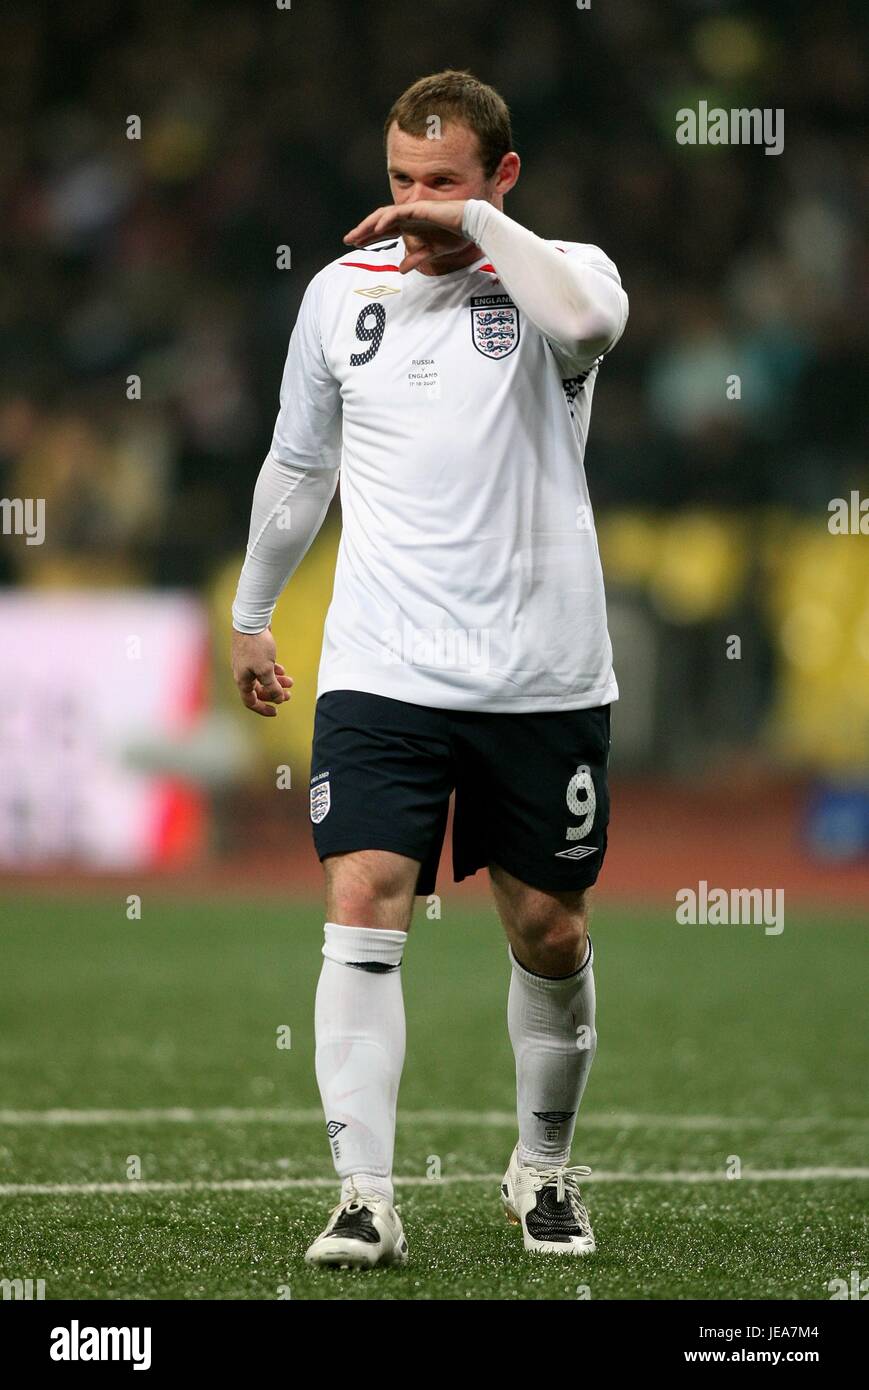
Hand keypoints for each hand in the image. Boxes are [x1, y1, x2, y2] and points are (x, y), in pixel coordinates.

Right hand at [231, 628, 292, 716]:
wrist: (251, 621)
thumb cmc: (256, 646)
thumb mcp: (266, 670)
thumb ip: (272, 687)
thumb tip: (279, 699)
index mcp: (243, 680)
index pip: (250, 701)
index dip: (263, 708)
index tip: (276, 711)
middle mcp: (243, 673)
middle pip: (259, 690)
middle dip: (274, 694)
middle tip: (289, 695)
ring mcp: (248, 663)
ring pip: (263, 679)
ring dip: (277, 682)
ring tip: (290, 682)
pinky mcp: (254, 654)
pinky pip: (264, 668)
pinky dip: (274, 672)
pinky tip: (283, 671)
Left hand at [344, 200, 468, 272]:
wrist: (471, 225)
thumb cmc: (455, 235)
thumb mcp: (432, 252)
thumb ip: (416, 259)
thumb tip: (401, 270)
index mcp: (410, 225)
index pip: (384, 230)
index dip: (369, 236)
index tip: (355, 243)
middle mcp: (408, 216)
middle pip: (379, 222)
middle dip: (363, 230)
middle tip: (347, 240)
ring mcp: (413, 211)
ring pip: (384, 215)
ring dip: (369, 224)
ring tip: (357, 234)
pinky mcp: (419, 209)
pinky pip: (399, 212)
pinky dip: (387, 219)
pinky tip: (377, 227)